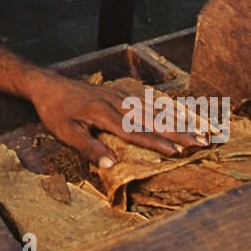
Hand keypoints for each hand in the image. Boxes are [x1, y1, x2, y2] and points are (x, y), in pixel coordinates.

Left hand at [28, 72, 209, 168]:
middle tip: (202, 141)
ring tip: (200, 130)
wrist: (48, 85)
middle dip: (179, 131)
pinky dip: (166, 108)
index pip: (136, 131)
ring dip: (178, 120)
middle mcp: (117, 102)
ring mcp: (120, 95)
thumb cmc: (56, 112)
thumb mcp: (66, 132)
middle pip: (153, 119)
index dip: (158, 143)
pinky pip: (148, 100)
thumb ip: (89, 148)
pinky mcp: (120, 92)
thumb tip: (111, 165)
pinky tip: (179, 114)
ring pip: (154, 108)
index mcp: (104, 113)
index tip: (178, 152)